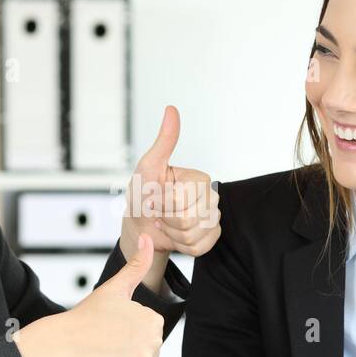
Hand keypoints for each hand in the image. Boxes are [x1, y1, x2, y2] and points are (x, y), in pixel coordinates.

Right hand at [59, 233, 164, 356]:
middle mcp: (154, 341)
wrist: (63, 341)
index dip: (126, 332)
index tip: (110, 327)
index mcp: (154, 319)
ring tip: (103, 353)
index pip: (146, 334)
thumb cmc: (86, 315)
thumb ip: (136, 265)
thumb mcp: (115, 288)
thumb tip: (147, 237)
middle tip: (105, 341)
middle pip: (144, 353)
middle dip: (126, 350)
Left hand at [120, 106, 221, 276]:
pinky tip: (173, 234)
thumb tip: (171, 109)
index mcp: (200, 178)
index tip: (154, 196)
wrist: (141, 225)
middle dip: (165, 218)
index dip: (161, 203)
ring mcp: (214, 217)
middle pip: (188, 218)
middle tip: (158, 211)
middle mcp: (211, 196)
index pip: (181, 198)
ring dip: (170, 232)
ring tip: (164, 222)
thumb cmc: (142, 193)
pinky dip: (180, 245)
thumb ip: (164, 140)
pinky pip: (198, 247)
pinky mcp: (212, 237)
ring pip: (192, 234)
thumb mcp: (148, 166)